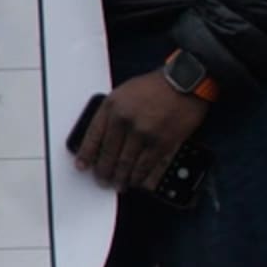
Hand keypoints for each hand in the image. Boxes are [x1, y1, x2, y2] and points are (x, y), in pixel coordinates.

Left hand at [72, 71, 207, 189]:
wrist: (184, 82)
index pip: (93, 136)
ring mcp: (143, 133)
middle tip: (102, 180)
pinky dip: (139, 176)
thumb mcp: (124, 92)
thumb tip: (103, 137)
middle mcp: (124, 120)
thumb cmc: (155, 86)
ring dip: (120, 177)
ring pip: (125, 163)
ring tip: (118, 184)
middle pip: (108, 153)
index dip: (86, 154)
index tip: (82, 166)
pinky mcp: (161, 143)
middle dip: (103, 171)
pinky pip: (145, 166)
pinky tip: (135, 181)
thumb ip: (112, 113)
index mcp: (111, 106)